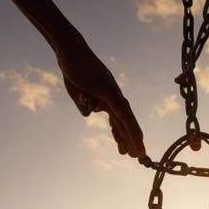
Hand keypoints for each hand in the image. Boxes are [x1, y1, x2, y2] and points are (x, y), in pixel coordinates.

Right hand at [55, 30, 144, 158]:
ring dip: (133, 138)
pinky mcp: (109, 91)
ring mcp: (113, 94)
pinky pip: (121, 112)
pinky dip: (127, 126)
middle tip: (139, 157)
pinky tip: (133, 137)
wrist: (69, 51)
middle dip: (132, 141)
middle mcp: (114, 97)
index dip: (122, 137)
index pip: (118, 121)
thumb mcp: (77, 93)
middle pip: (126, 123)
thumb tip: (88, 114)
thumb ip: (84, 104)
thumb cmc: (73, 70)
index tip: (125, 151)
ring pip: (126, 120)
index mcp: (107, 99)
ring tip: (138, 154)